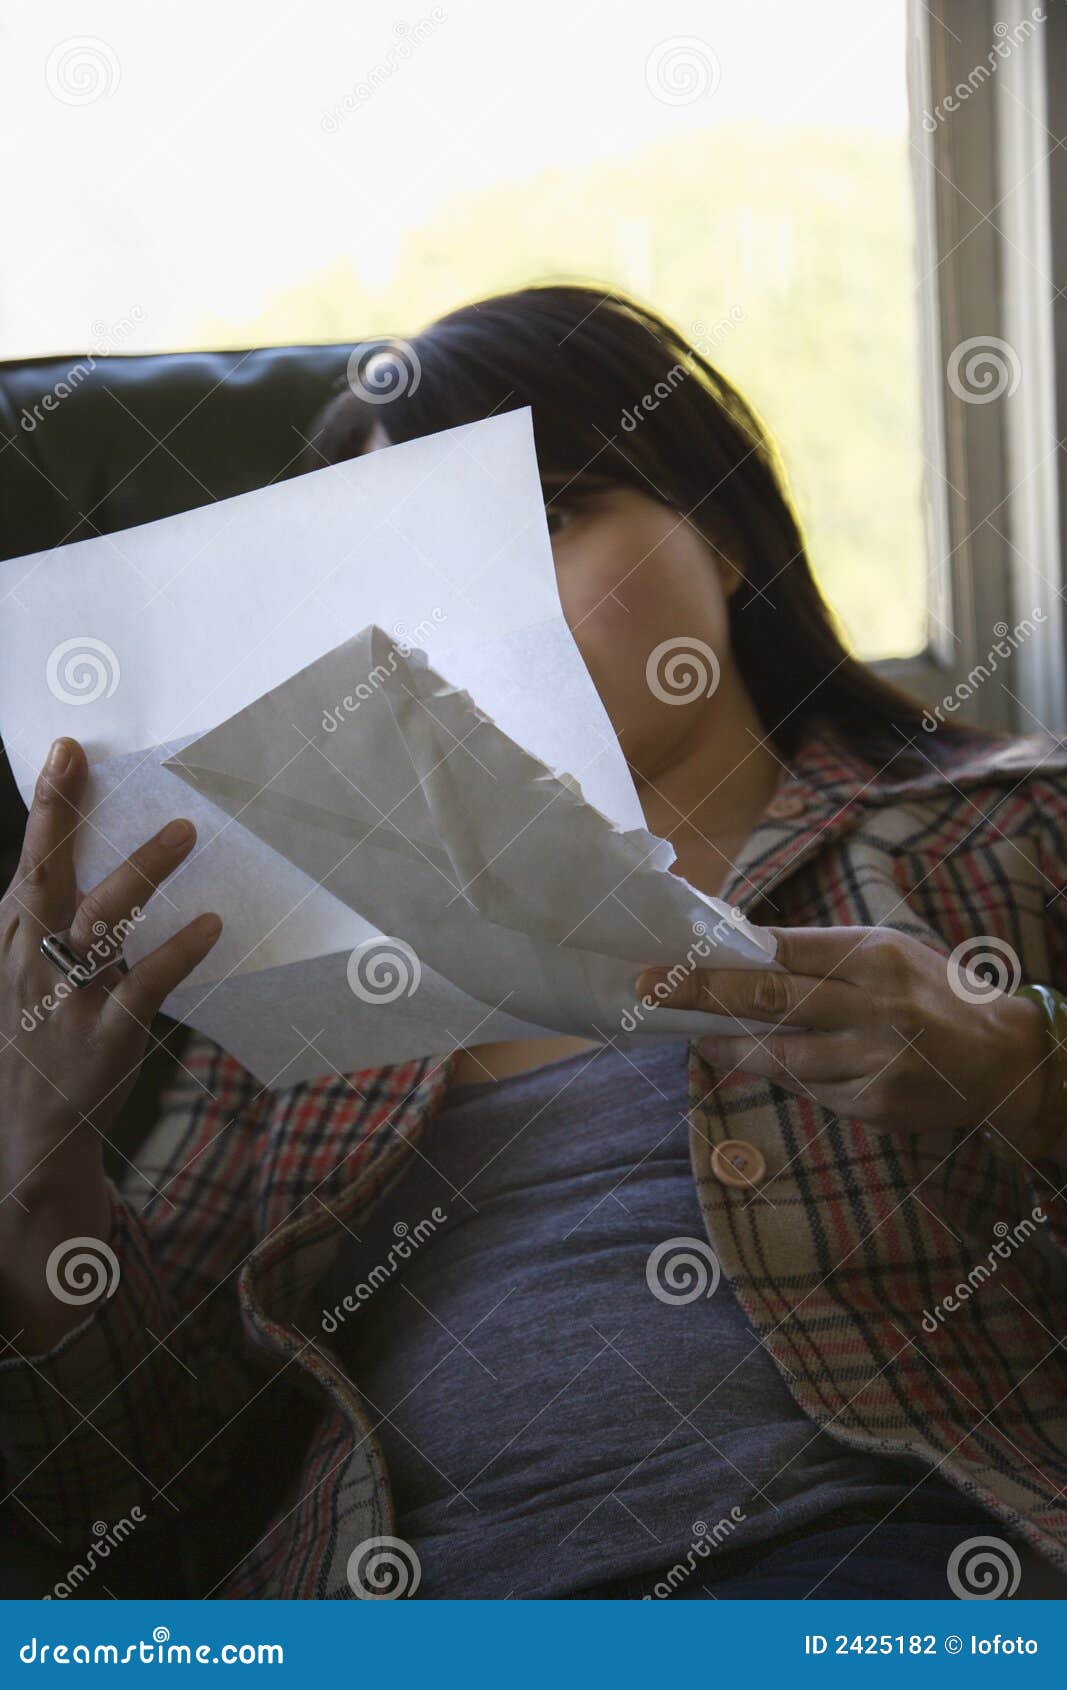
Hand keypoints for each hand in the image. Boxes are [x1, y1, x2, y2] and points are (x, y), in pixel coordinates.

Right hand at [0, 737, 221, 1347]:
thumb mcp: (22, 974)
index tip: (69, 750)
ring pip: (99, 925)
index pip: (29, 863)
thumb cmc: (35, 1038)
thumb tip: (78, 845)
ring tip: (184, 832)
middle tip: (91, 762)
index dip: (49, 806)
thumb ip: (46, 915)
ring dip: (139, 873)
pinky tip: (212, 924)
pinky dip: (178, 953)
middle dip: (62, 818)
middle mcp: (30, 964)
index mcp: (12, 941)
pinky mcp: (107, 1038)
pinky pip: (145, 987)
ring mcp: (66, 1002)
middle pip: (45, 880)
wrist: (28, 1137)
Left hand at [636, 925, 1046, 1141]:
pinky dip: (779, 1076)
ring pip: (779, 1056)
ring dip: (729, 1047)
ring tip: (696, 1039)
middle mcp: (872, 1006)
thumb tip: (744, 956)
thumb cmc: (931, 994)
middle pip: (769, 999)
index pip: (781, 951)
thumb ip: (822, 956)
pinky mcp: (873, 1104)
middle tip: (652, 988)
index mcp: (873, 956)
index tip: (676, 956)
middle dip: (702, 994)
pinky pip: (809, 1090)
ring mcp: (872, 1060)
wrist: (1003, 1059)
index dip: (722, 956)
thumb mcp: (887, 953)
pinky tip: (753, 1066)